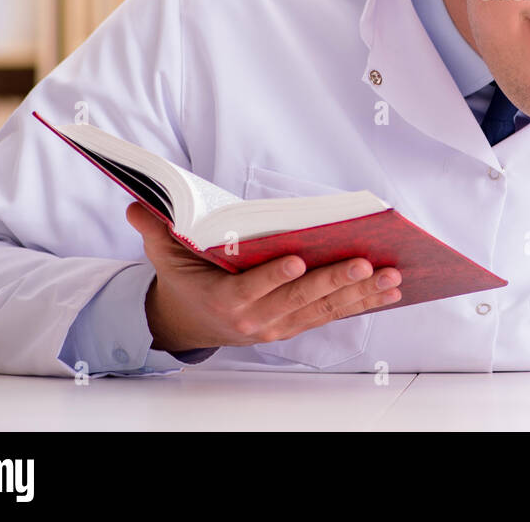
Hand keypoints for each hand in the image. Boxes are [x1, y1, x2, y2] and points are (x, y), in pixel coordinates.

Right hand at [126, 201, 401, 351]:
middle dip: (335, 281)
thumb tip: (137, 203)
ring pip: (325, 309)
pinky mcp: (297, 324)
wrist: (189, 324)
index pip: (252, 289)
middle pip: (300, 300)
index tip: (298, 261)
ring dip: (361, 293)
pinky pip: (334, 314)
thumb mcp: (165, 257)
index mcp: (225, 300)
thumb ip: (156, 230)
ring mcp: (281, 325)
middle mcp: (257, 318)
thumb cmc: (185, 282)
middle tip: (364, 262)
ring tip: (392, 276)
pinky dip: (363, 302)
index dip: (275, 277)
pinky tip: (390, 289)